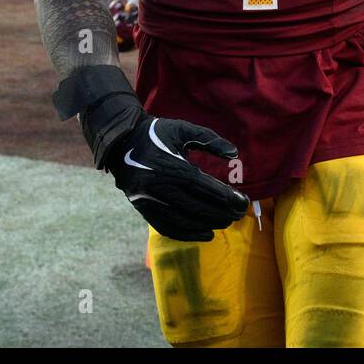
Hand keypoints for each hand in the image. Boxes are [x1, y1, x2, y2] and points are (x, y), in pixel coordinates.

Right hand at [105, 115, 249, 241]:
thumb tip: (234, 154)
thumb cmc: (156, 133)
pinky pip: (167, 227)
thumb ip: (210, 139)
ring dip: (208, 224)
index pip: (205, 187)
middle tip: (239, 214)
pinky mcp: (143, 209)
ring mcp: (149, 200)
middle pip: (197, 207)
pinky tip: (206, 234)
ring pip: (184, 220)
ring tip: (226, 222)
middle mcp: (160, 186)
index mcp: (171, 166)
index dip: (226, 197)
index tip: (243, 202)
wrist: (120, 142)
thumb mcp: (182, 129)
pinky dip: (188, 234)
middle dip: (222, 213)